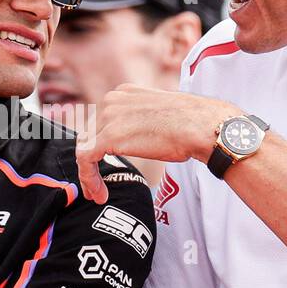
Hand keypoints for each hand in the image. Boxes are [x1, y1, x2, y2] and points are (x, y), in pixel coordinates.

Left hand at [75, 84, 239, 202]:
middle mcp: (111, 100)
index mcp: (123, 93)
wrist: (201, 126)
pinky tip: (99, 194)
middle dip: (92, 161)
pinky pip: (86, 159)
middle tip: (99, 185)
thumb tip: (138, 137)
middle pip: (89, 135)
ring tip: (99, 194)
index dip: (99, 146)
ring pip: (85, 148)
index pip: (100, 122)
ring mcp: (109, 117)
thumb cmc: (190, 124)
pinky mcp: (109, 137)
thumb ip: (140, 121)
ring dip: (90, 175)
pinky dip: (88, 179)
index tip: (104, 166)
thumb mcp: (158, 115)